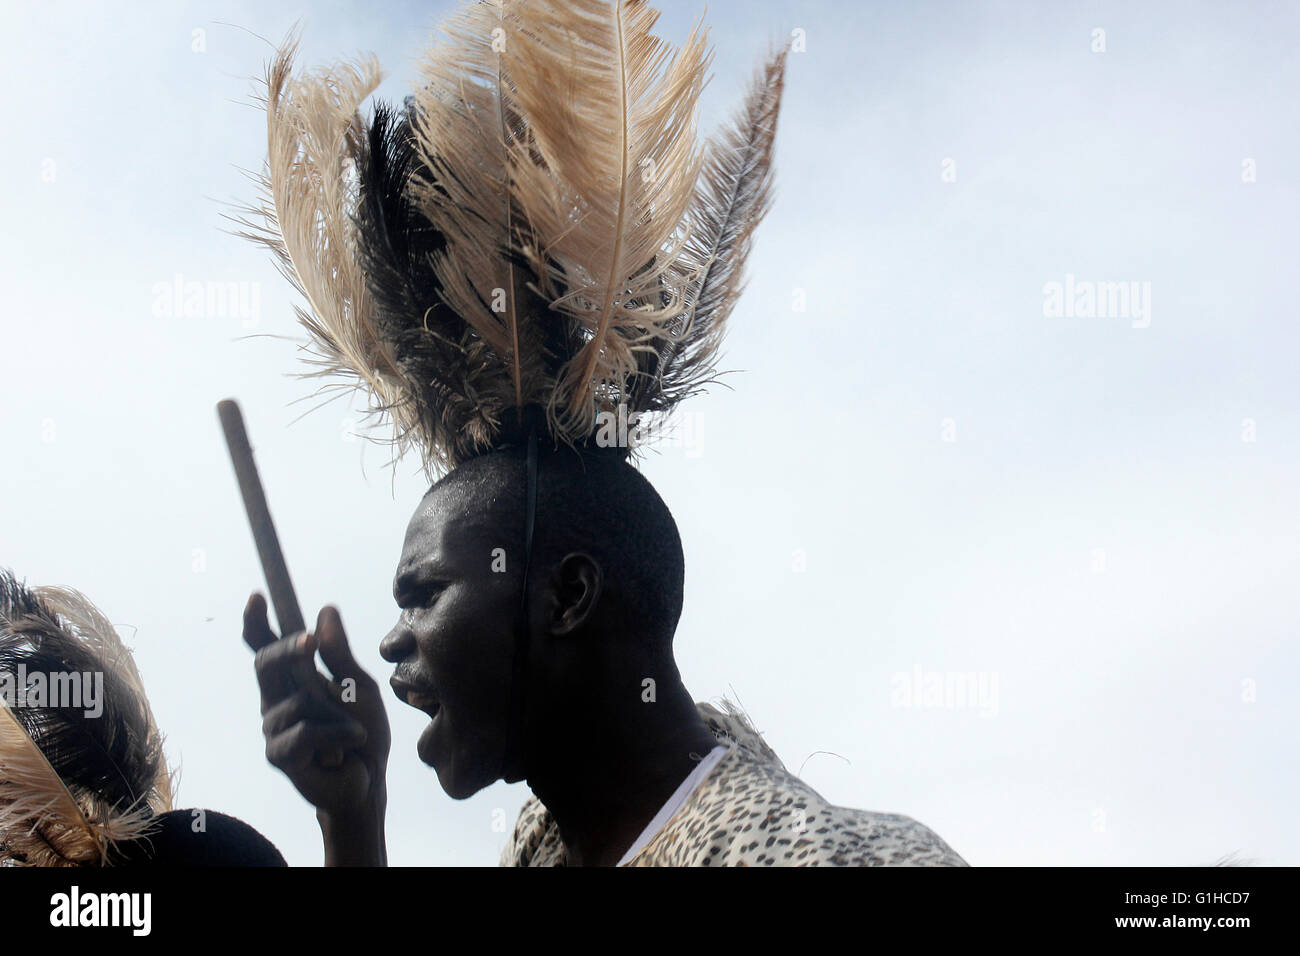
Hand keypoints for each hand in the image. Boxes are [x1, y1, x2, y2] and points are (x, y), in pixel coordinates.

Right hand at [243, 593, 389, 863]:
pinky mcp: (280, 755)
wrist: (369, 780)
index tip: (258, 595)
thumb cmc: (362, 730)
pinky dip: (339, 734)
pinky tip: (352, 744)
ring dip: (337, 714)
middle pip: (265, 664)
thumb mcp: (358, 686)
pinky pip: (306, 732)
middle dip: (286, 650)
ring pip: (299, 702)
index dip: (256, 622)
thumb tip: (324, 610)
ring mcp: (274, 728)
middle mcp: (276, 700)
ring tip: (353, 731)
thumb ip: (339, 653)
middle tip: (308, 641)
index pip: (265, 647)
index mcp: (293, 679)